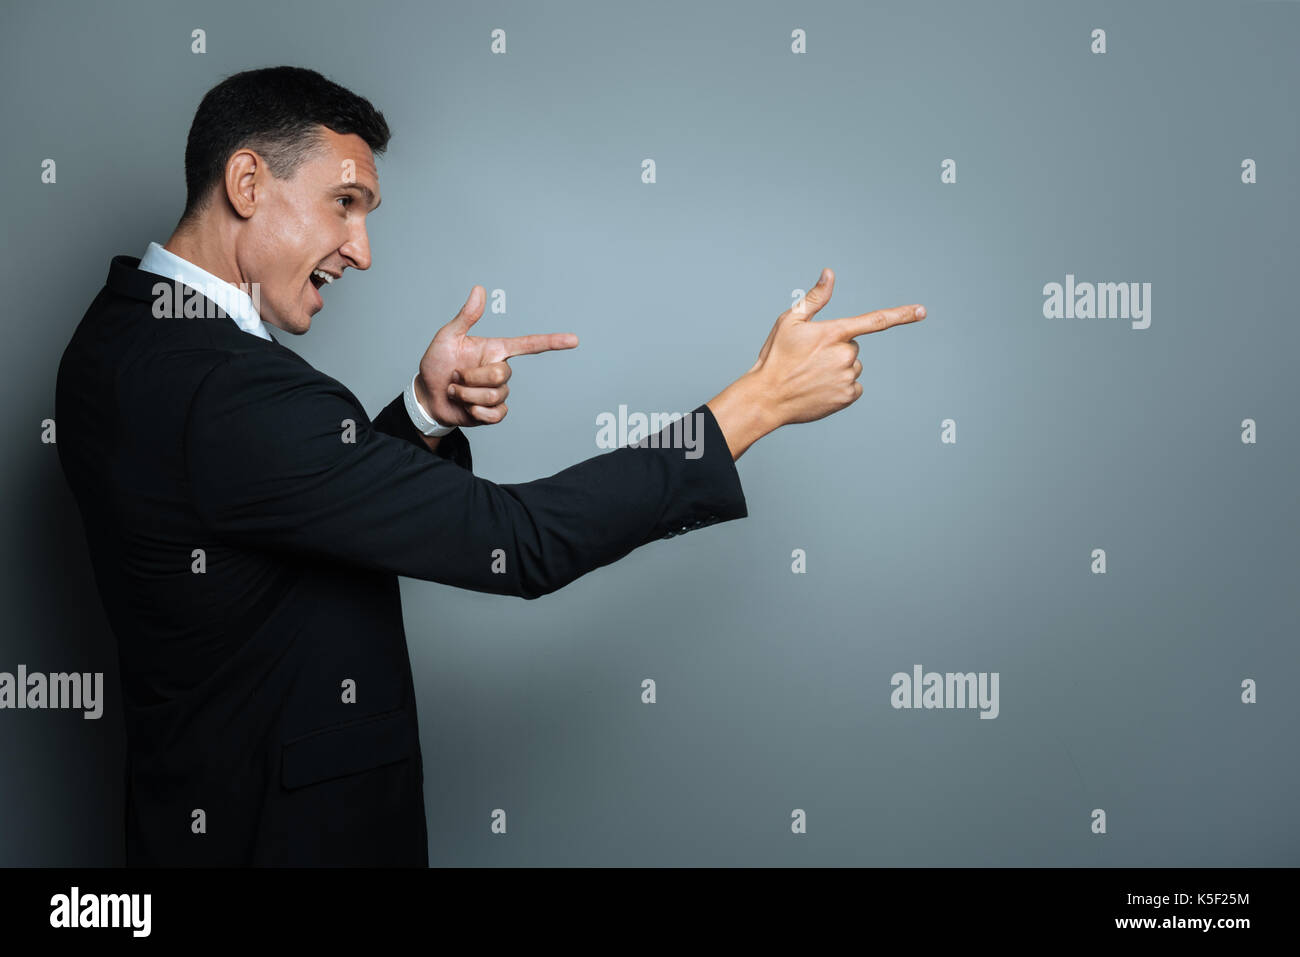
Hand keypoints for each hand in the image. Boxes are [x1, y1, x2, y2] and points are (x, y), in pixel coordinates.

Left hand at [415, 285, 578, 427]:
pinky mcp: (493, 413)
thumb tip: (479, 289)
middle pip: (502, 374)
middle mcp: (500, 370)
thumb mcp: (448, 337)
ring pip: (495, 395)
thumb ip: (466, 316)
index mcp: (495, 350)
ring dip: (468, 395)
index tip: (574, 340)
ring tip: (456, 391)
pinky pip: (496, 414)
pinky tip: (466, 407)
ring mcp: (498, 392)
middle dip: (473, 377)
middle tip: (456, 376)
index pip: (529, 345)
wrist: (427, 396)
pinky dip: (476, 412)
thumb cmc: (437, 364)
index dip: (552, 342)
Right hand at [748, 267, 925, 426]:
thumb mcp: (790, 322)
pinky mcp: (848, 396)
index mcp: (834, 332)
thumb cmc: (776, 357)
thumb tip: (829, 273)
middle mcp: (845, 354)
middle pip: (853, 346)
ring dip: (837, 368)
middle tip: (811, 359)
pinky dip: (839, 386)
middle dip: (837, 349)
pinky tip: (819, 388)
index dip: (901, 315)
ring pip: (853, 366)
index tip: (922, 311)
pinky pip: (852, 386)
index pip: (875, 320)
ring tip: (812, 375)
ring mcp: (848, 377)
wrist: (767, 397)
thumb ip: (815, 298)